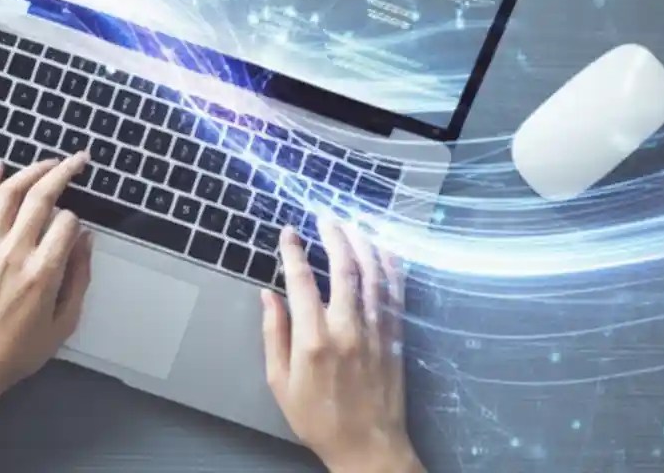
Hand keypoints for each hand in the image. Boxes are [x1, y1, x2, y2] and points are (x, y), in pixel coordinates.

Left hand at [0, 153, 93, 393]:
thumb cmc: (21, 349)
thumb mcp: (65, 322)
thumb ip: (80, 277)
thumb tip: (87, 238)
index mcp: (43, 272)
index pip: (67, 223)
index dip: (78, 220)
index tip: (79, 229)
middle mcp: (15, 251)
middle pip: (40, 196)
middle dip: (64, 171)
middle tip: (80, 159)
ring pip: (9, 193)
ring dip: (31, 170)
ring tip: (49, 162)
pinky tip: (1, 167)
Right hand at [261, 221, 423, 472]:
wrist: (368, 447)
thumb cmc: (317, 418)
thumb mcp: (280, 382)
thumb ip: (273, 334)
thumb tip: (267, 295)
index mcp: (313, 340)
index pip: (301, 281)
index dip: (293, 252)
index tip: (288, 233)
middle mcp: (347, 328)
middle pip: (343, 267)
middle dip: (332, 235)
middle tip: (324, 217)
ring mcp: (376, 331)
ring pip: (372, 274)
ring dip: (362, 242)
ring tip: (352, 223)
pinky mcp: (396, 337)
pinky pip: (395, 293)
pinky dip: (391, 267)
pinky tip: (385, 249)